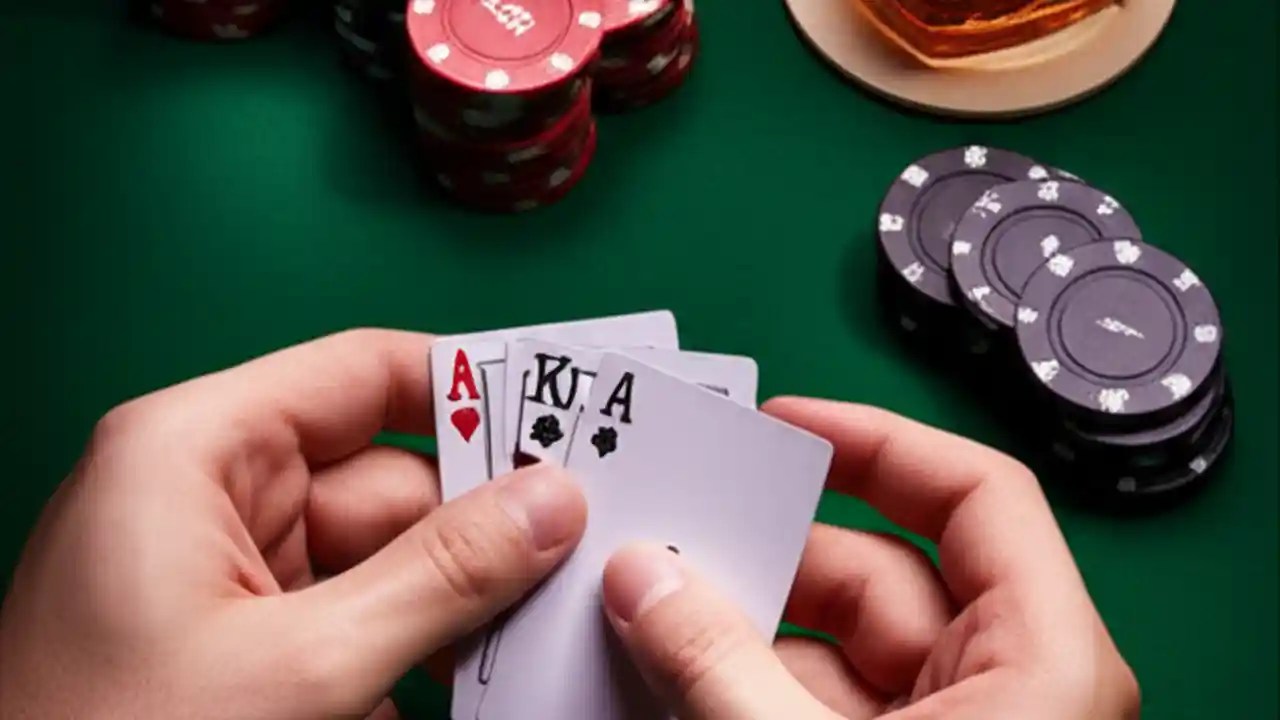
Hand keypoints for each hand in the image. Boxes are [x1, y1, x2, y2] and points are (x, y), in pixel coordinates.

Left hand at [0, 329, 586, 718]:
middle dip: (475, 532)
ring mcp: (223, 574)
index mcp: (194, 451)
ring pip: (381, 558)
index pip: (363, 375)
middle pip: (387, 479)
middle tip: (573, 561)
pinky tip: (451, 686)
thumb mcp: (303, 665)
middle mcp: (208, 496)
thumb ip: (440, 577)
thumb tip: (547, 504)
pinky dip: (405, 652)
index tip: (565, 423)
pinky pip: (352, 617)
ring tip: (522, 638)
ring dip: (448, 605)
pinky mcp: (237, 642)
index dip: (470, 391)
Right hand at [602, 397, 1139, 719]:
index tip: (787, 424)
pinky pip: (812, 699)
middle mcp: (1002, 684)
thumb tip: (645, 578)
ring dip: (738, 625)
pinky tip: (668, 672)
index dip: (879, 442)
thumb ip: (721, 664)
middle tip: (675, 528)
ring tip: (647, 604)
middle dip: (767, 552)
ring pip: (831, 644)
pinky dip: (743, 684)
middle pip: (878, 570)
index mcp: (1040, 660)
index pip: (976, 497)